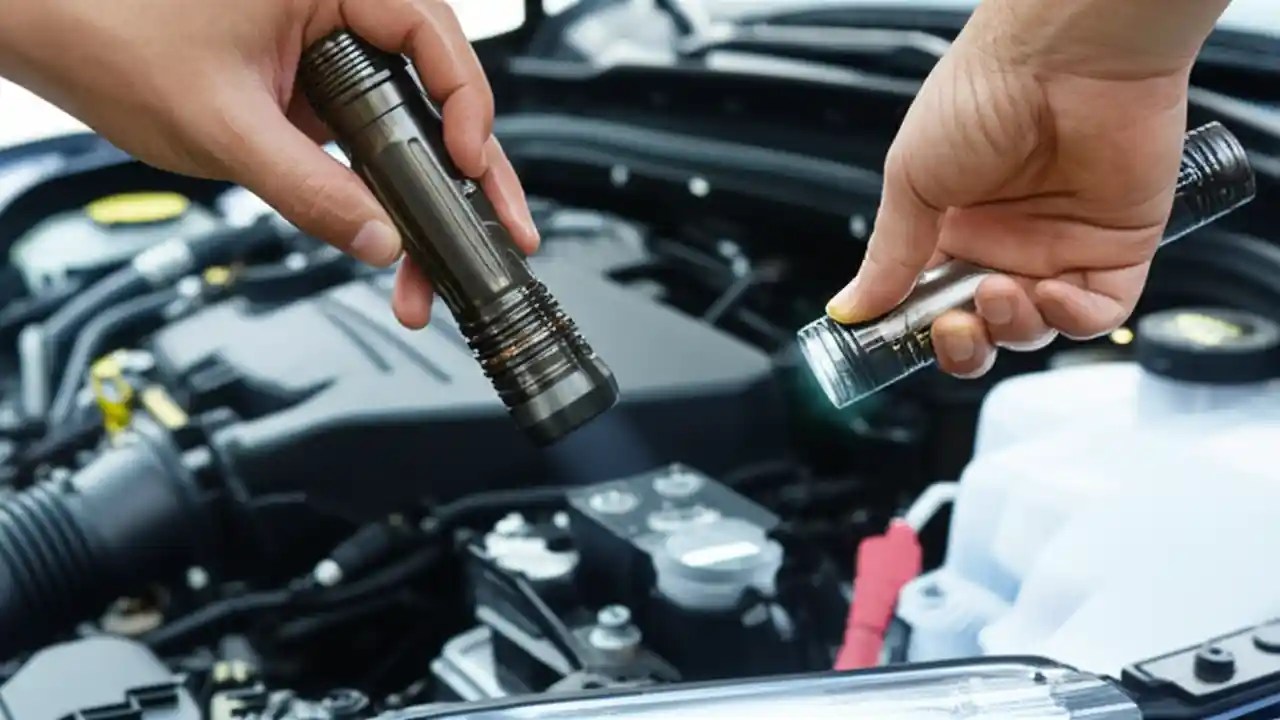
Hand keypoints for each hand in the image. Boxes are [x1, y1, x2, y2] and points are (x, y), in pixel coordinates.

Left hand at [0, 0, 537, 328]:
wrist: (46, 32)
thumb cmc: (110, 33)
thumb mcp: (225, 126)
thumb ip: (310, 189)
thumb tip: (379, 238)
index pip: (431, 36)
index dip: (466, 107)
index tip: (472, 168)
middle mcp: (337, 7)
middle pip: (435, 88)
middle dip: (470, 169)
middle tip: (504, 225)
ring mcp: (327, 50)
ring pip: (408, 120)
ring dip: (430, 192)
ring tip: (446, 256)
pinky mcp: (312, 87)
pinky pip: (368, 135)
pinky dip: (386, 186)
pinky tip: (404, 235)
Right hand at [825, 0, 1227, 377]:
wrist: (1064, 54)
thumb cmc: (983, 90)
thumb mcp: (911, 178)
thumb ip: (889, 254)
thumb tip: (851, 307)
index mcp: (953, 225)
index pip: (932, 301)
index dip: (919, 329)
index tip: (900, 338)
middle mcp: (1007, 240)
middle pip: (985, 328)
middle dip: (966, 345)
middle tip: (954, 327)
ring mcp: (1062, 245)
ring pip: (1036, 328)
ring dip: (1014, 326)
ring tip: (1000, 291)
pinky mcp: (1119, 247)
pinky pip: (1098, 314)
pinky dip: (1073, 319)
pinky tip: (1052, 292)